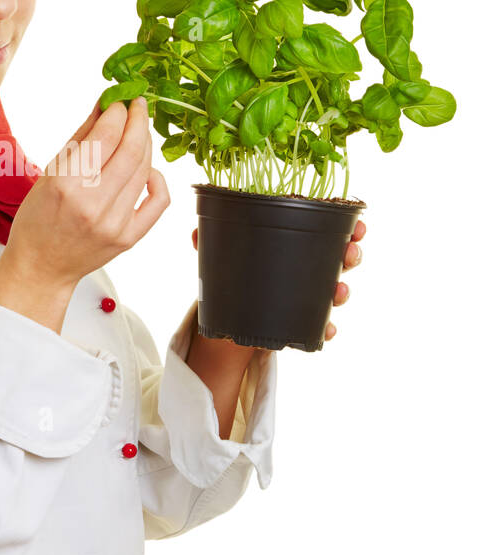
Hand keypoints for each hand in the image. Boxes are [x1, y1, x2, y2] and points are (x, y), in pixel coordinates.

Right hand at [2, 95, 170, 290]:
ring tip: (139, 131)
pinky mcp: (129, 237)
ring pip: (145, 169)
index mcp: (66, 185)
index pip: (105, 135)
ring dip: (146, 143)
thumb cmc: (38, 221)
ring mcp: (114, 223)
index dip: (117, 112)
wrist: (41, 267)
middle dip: (138, 119)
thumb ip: (80, 138)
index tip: (119, 101)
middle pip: (131, 149)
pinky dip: (157, 177)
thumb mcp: (48, 173)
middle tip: (137, 106)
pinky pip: (158, 200)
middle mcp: (93, 204)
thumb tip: (104, 107)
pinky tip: (147, 168)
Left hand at [191, 217, 365, 343]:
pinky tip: (327, 329)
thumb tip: (196, 234)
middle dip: (351, 255)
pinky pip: (319, 327)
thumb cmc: (233, 275)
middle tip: (351, 254)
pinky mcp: (301, 323)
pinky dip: (326, 328)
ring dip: (343, 291)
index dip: (348, 227)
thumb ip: (211, 243)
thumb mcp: (223, 257)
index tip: (358, 225)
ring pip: (335, 291)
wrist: (228, 319)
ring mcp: (308, 298)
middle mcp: (308, 269)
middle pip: (340, 259)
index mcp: (296, 245)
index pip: (329, 231)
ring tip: (339, 292)